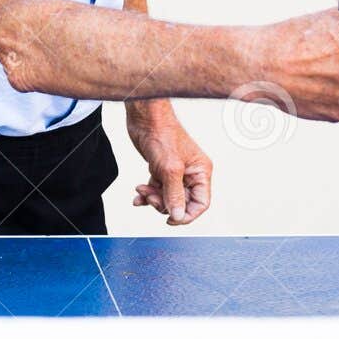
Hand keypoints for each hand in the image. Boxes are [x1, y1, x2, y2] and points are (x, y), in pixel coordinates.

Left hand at [126, 100, 211, 224]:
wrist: (145, 118)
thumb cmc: (162, 136)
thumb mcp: (169, 169)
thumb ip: (174, 194)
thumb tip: (177, 216)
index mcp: (201, 173)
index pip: (200, 203)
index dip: (186, 215)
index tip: (170, 220)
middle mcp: (190, 174)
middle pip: (181, 202)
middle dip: (164, 204)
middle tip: (150, 197)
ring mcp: (175, 172)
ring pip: (167, 197)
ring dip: (153, 198)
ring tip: (141, 192)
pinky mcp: (161, 170)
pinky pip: (156, 190)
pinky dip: (147, 194)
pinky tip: (137, 194)